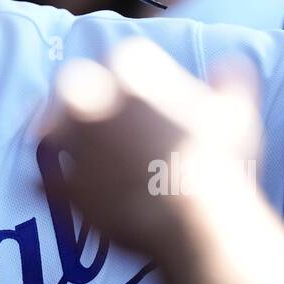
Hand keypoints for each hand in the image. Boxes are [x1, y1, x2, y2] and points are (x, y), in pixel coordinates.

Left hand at [38, 37, 261, 257]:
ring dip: (61, 137)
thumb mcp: (236, 112)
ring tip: (84, 155)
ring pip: (50, 128)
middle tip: (104, 122)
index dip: (136, 81)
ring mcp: (71, 139)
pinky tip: (74, 190)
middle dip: (83, 99)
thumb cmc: (218, 162)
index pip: (124, 62)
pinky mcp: (62, 181)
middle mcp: (91, 94)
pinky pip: (47, 180)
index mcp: (130, 67)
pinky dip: (54, 184)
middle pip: (74, 85)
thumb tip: (231, 66)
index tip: (146, 101)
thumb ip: (232, 80)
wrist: (193, 222)